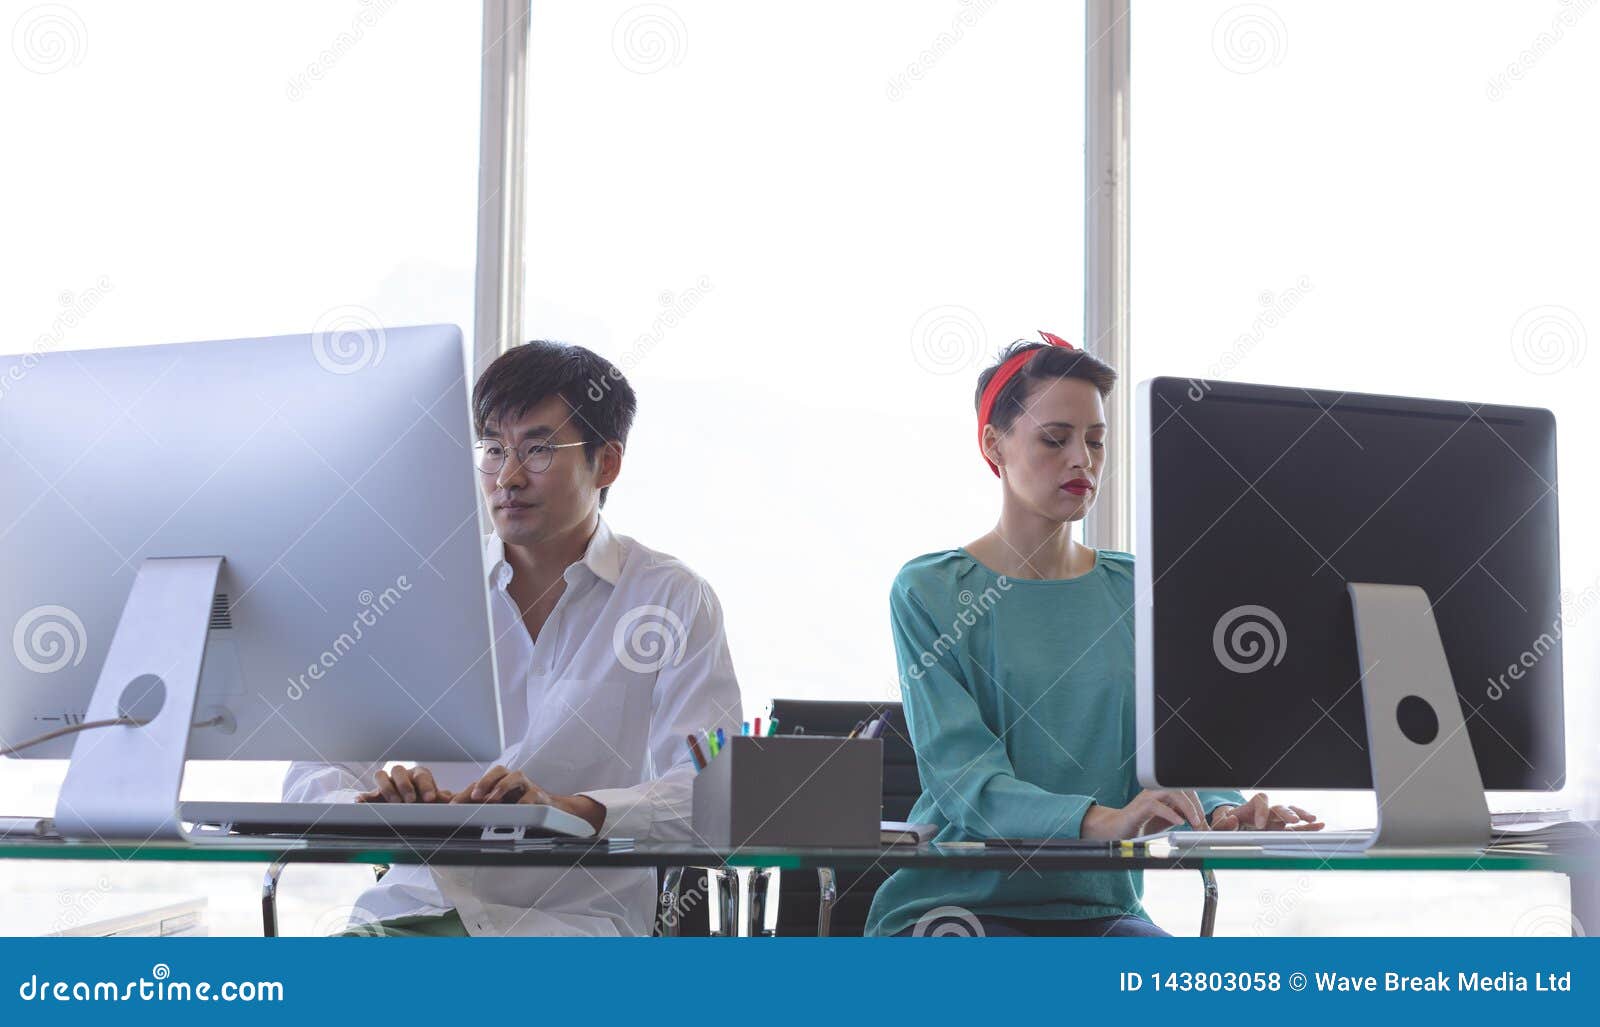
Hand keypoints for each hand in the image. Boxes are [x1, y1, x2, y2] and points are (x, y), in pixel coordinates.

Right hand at [356, 764, 450, 803]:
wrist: (415, 810)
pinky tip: (361, 801)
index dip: (425, 786)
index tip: (430, 799)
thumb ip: (446, 799)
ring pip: (382, 775)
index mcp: (419, 775)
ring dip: (387, 788)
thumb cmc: (427, 803)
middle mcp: (402, 776)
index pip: (421, 775)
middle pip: (399, 770)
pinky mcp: (375, 795)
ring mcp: (387, 784)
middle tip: (410, 800)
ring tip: (394, 802)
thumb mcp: (438, 801)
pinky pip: (367, 793)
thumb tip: (460, 798)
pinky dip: (364, 796)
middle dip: (405, 785)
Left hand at [449, 764, 605, 831]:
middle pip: (499, 771)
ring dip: (501, 787)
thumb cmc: (524, 810)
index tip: (453, 805)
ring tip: (491, 799)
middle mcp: (515, 782)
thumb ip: (482, 809)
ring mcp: (529, 787)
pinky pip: (532, 796)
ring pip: (515, 777)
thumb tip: (456, 817)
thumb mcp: (502, 809)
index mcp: (502, 784)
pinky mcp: (541, 797)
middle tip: (473, 796)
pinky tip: (516, 811)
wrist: (555, 813)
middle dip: (484, 782)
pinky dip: (523, 802)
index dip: (467, 791)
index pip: (483, 781)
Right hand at [1081, 789, 1209, 839]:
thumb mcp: (1167, 821)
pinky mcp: (1139, 808)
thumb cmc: (1141, 825)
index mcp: (1164, 793)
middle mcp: (1156, 791)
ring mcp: (1147, 797)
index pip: (1187, 791)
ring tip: (1194, 822)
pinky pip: (1157, 805)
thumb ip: (1182, 818)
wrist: (1118, 830)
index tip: (1204, 822)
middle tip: (1201, 824)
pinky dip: (1170, 813)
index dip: (1198, 805)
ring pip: (1172, 792)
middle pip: (1182, 788)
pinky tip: (1178, 823)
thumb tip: (1202, 824)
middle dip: (1196, 806)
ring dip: (1187, 807)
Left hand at [1209, 793, 1323, 830]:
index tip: (1258, 825)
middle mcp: (1264, 812)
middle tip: (1293, 821)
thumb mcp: (1219, 823)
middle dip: (1286, 813)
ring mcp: (1274, 821)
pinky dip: (1307, 826)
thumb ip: (1222, 823)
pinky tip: (1320, 826)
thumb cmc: (1226, 823)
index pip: (1259, 800)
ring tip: (1314, 820)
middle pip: (1278, 807)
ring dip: (1302, 816)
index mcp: (1250, 808)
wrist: (1231, 826)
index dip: (1261, 810)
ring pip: (1291, 814)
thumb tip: (1232, 820)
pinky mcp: (1281, 830)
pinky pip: (1296, 827)